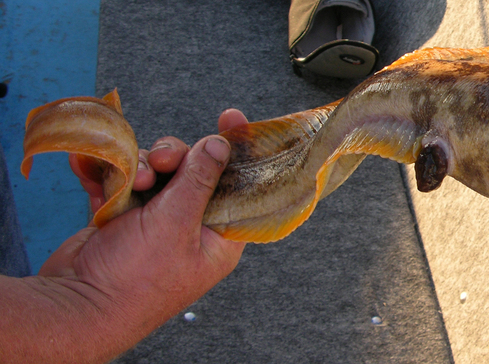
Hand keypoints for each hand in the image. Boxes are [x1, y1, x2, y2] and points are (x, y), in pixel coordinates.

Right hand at [23, 109, 248, 360]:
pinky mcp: (122, 219)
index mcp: (220, 237)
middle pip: (194, 171)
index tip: (231, 117)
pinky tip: (90, 165)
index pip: (240, 184)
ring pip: (157, 173)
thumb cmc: (136, 279)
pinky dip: (108, 173)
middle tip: (160, 159)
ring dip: (139, 166)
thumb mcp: (176, 224)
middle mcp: (191, 228)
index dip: (236, 150)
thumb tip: (221, 145)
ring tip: (129, 179)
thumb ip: (200, 180)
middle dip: (174, 157)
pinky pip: (121, 184)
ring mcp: (155, 223)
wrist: (77, 306)